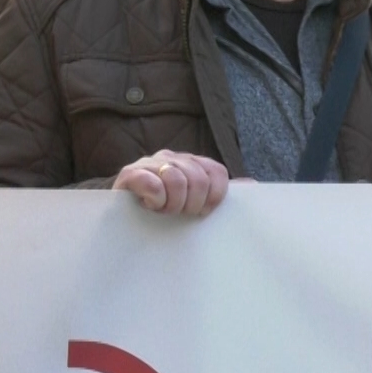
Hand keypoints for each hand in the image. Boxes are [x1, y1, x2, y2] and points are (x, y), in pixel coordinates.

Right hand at [112, 150, 228, 216]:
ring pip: (176, 179)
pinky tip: (149, 206)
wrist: (120, 213)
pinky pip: (151, 182)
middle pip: (198, 178)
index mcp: (191, 163)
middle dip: (192, 204)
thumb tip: (252, 184)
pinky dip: (155, 199)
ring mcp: (150, 163)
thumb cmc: (162, 209)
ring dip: (172, 204)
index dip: (215, 196)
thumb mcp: (192, 201)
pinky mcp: (130, 174)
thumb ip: (218, 191)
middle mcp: (172, 158)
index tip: (203, 212)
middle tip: (179, 214)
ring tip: (163, 211)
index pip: (216, 171)